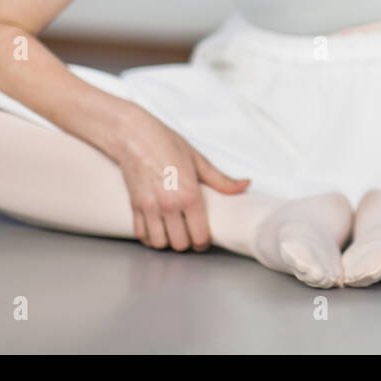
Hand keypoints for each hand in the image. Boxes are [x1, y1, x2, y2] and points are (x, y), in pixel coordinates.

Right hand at [110, 109, 249, 250]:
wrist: (136, 137)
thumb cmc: (168, 145)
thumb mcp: (199, 160)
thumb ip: (221, 180)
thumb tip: (245, 184)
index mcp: (190, 195)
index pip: (200, 236)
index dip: (204, 243)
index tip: (204, 240)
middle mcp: (170, 205)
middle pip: (180, 244)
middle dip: (187, 243)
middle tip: (189, 235)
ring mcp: (150, 208)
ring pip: (160, 243)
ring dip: (168, 242)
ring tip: (173, 233)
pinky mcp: (135, 206)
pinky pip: (142, 235)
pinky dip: (150, 237)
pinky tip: (157, 229)